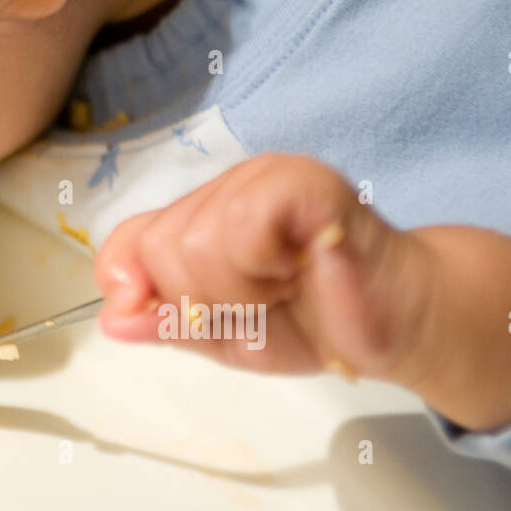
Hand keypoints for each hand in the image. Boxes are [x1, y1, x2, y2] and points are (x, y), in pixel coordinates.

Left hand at [93, 153, 510, 431]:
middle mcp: (228, 185)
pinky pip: (243, 227)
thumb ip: (168, 322)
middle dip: (203, 299)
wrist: (400, 326)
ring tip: (285, 287)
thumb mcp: (223, 335)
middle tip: (262, 301)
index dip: (130, 282)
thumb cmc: (316, 321)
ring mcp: (265, 175)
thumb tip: (111, 319)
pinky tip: (298, 272)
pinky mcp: (303, 182)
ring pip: (194, 242)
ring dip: (240, 292)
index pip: (128, 241)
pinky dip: (263, 270)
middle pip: (159, 248)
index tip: (163, 314)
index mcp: (204, 214)